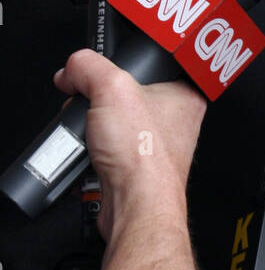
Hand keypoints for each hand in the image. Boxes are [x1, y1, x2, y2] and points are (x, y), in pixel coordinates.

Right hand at [53, 49, 206, 239]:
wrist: (134, 206)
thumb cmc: (142, 156)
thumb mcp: (111, 88)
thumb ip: (89, 66)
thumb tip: (74, 68)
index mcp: (185, 95)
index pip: (159, 64)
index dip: (131, 63)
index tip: (113, 67)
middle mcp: (174, 121)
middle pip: (127, 93)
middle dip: (101, 97)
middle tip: (94, 102)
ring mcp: (154, 146)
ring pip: (113, 121)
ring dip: (93, 125)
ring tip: (92, 130)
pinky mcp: (133, 167)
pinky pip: (105, 146)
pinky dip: (91, 148)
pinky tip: (89, 149)